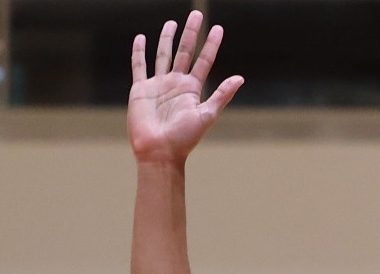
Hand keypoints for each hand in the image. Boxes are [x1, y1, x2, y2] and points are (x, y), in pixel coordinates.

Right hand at [127, 11, 243, 163]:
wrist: (159, 152)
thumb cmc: (184, 139)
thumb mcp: (206, 116)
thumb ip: (221, 95)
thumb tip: (240, 78)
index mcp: (192, 89)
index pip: (204, 61)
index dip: (211, 45)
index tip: (218, 29)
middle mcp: (175, 84)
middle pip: (184, 51)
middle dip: (190, 33)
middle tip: (196, 14)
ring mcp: (158, 85)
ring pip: (163, 55)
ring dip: (167, 39)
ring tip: (172, 23)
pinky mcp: (140, 89)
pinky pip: (139, 66)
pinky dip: (139, 52)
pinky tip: (141, 38)